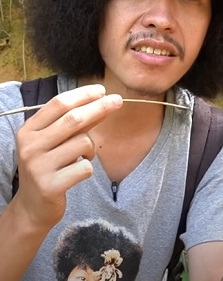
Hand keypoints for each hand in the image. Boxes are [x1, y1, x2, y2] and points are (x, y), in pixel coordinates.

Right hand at [13, 84, 121, 228]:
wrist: (32, 207)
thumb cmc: (48, 167)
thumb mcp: (55, 142)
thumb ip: (75, 124)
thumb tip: (103, 100)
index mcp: (28, 131)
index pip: (58, 104)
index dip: (82, 95)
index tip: (102, 90)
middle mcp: (30, 146)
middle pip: (74, 119)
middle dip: (99, 107)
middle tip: (118, 101)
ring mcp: (39, 167)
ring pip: (83, 143)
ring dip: (91, 148)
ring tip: (82, 157)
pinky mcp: (50, 186)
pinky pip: (85, 168)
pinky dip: (88, 168)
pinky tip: (76, 174)